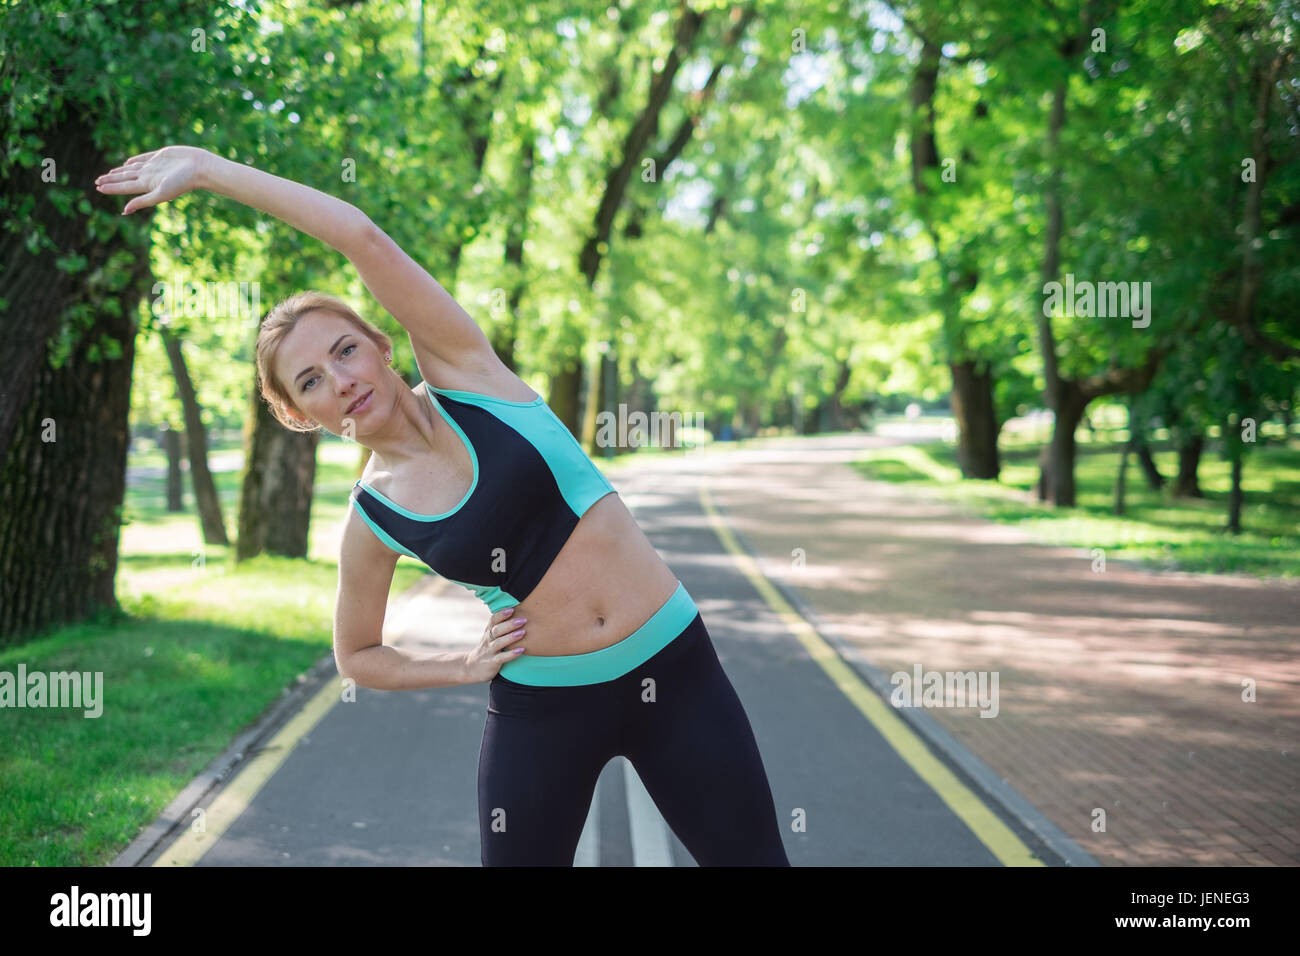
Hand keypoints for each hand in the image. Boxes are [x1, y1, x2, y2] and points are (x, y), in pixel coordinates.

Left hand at [95, 145, 211, 214]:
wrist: (199, 168)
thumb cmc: (183, 182)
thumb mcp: (161, 194)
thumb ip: (143, 202)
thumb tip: (124, 211)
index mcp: (147, 185)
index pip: (124, 187)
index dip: (110, 187)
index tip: (97, 188)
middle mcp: (148, 176)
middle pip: (125, 178)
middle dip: (111, 180)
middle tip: (97, 182)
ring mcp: (153, 166)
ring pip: (131, 169)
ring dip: (120, 172)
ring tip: (110, 174)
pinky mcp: (160, 156)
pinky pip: (142, 158)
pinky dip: (133, 161)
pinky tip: (128, 163)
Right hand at [462, 606, 527, 683]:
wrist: (471, 668)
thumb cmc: (487, 649)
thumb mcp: (490, 637)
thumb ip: (500, 627)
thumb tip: (517, 613)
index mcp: (488, 632)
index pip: (493, 620)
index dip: (501, 614)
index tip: (512, 609)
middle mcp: (488, 640)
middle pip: (497, 630)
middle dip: (510, 624)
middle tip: (523, 620)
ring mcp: (489, 651)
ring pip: (499, 643)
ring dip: (511, 637)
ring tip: (523, 633)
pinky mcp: (492, 662)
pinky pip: (501, 658)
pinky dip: (511, 654)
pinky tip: (522, 650)